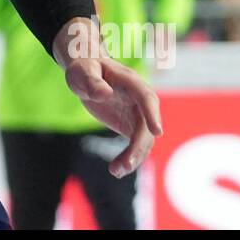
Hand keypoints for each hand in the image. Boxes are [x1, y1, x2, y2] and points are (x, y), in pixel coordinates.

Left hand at [52, 17, 162, 177]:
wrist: (88, 72)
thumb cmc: (85, 68)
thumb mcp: (82, 71)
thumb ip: (91, 81)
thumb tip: (104, 93)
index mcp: (131, 82)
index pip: (145, 97)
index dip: (152, 114)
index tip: (157, 132)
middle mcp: (140, 100)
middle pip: (146, 125)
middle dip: (139, 146)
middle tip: (125, 164)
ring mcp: (139, 114)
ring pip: (143, 140)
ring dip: (133, 157)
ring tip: (115, 171)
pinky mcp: (132, 125)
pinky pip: (136, 145)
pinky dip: (128, 158)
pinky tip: (116, 169)